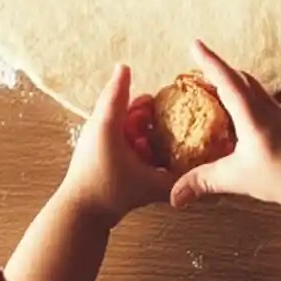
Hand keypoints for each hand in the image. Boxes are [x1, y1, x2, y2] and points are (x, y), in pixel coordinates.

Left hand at [58, 64, 174, 222]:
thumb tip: (200, 177)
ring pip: (117, 121)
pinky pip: (114, 135)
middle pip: (121, 106)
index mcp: (109, 125)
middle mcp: (99, 128)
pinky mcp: (94, 152)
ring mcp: (94, 140)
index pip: (119, 93)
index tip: (130, 66)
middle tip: (163, 106)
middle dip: (142, 105)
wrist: (79, 214)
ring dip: (135, 120)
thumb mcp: (148, 186)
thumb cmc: (109, 192)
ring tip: (155, 124)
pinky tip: (142, 146)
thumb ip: (175, 180)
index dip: (125, 79)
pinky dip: (128, 134)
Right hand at [169, 41, 280, 210]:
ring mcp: (279, 115)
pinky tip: (238, 113)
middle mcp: (266, 108)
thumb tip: (174, 195)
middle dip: (218, 69)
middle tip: (199, 65)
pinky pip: (260, 101)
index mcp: (252, 115)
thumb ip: (204, 182)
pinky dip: (244, 97)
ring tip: (215, 85)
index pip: (227, 80)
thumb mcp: (237, 179)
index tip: (195, 44)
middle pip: (240, 78)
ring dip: (233, 81)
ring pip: (252, 88)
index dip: (209, 61)